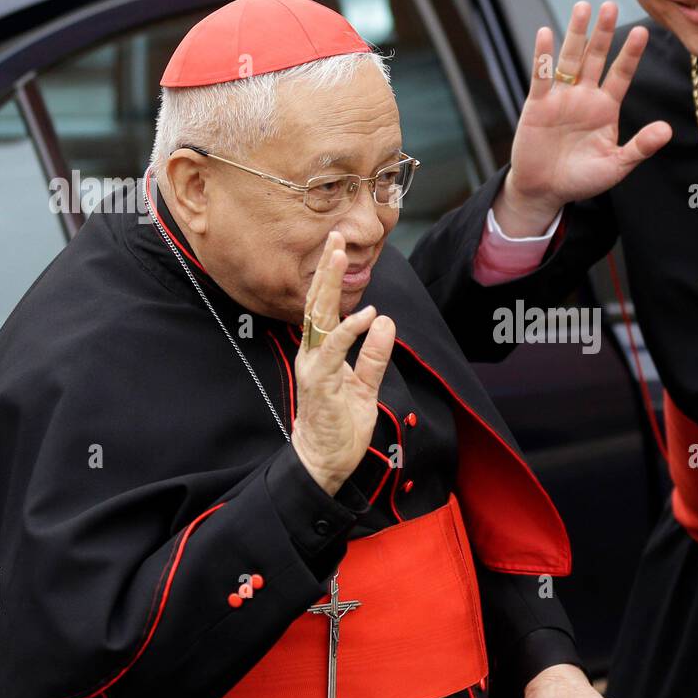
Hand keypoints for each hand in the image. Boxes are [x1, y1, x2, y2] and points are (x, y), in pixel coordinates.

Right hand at [291, 231, 395, 495]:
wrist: (325, 461)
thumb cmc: (341, 425)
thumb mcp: (367, 385)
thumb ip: (375, 355)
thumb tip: (384, 320)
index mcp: (321, 351)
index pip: (324, 306)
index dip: (330, 277)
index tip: (338, 247)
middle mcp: (312, 353)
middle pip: (317, 302)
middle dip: (325, 268)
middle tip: (334, 235)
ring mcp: (313, 366)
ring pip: (318, 317)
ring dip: (328, 285)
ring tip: (338, 256)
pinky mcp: (319, 383)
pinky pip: (334, 350)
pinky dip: (349, 331)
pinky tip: (364, 314)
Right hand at [495, 1, 672, 234]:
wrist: (546, 190)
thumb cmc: (582, 179)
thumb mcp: (616, 165)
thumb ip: (640, 147)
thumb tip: (667, 130)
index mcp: (606, 108)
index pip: (621, 74)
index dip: (630, 54)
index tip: (642, 32)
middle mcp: (585, 96)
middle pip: (595, 57)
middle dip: (603, 32)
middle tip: (610, 5)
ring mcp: (561, 97)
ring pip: (570, 59)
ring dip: (576, 33)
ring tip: (583, 6)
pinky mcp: (538, 104)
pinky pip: (542, 76)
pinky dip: (543, 56)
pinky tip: (546, 33)